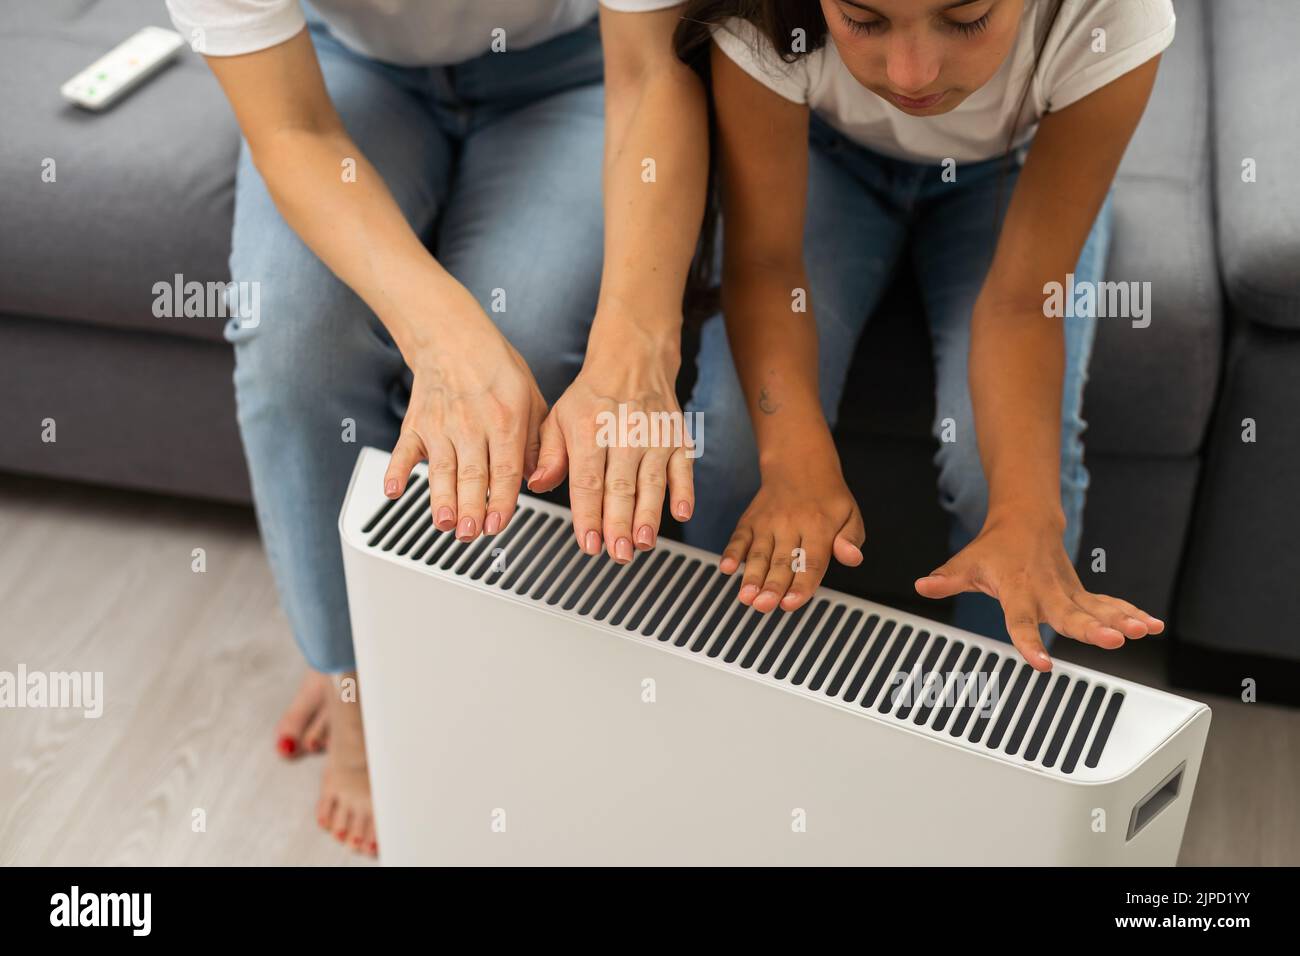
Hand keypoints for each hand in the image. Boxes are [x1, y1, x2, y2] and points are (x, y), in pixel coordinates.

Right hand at [383, 305, 546, 542]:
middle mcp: (471, 425)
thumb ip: (538, 443)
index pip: (505, 469)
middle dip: (471, 508)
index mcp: (505, 421)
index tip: (499, 524)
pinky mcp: (416, 425)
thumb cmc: (497, 369)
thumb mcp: (532, 400)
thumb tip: (539, 480)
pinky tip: (394, 491)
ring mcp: (441, 426)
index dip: (501, 500)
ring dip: (441, 499)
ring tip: (444, 524)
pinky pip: (404, 451)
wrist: (453, 338)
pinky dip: (396, 471)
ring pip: (441, 469)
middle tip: (471, 533)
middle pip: (472, 474)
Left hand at [530, 342, 693, 562]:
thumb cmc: (592, 397)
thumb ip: (548, 455)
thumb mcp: (558, 418)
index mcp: (589, 428)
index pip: (588, 480)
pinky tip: (681, 513)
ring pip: (652, 482)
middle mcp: (624, 432)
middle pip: (621, 486)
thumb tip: (538, 485)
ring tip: (642, 544)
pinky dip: (685, 491)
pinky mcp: (678, 439)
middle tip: (617, 553)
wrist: (632, 360)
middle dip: (619, 524)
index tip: (588, 543)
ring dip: (648, 516)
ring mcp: (655, 436)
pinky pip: (684, 468)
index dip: (588, 515)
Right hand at [719, 453, 864, 612]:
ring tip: (746, 597)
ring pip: (759, 553)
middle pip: (782, 561)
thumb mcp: (850, 514)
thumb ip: (852, 538)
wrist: (798, 463)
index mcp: (819, 526)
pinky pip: (739, 537)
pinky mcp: (750, 521)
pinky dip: (731, 552)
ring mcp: (767, 523)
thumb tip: (852, 558)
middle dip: (772, 586)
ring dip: (751, 576)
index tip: (792, 603)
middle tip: (764, 605)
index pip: (811, 561)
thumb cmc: (826, 496)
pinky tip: (727, 568)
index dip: (801, 585)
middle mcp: (791, 525)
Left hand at [913, 510, 1164, 670]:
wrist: (1026, 519)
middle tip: (1113, 640)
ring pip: (1098, 608)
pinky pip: (1110, 604)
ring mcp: (1068, 591)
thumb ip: (947, 578)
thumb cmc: (995, 547)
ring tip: (1144, 631)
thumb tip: (923, 585)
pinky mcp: (1081, 594)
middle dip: (1093, 629)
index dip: (1030, 642)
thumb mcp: (966, 563)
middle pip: (1071, 614)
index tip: (1042, 663)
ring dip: (1122, 619)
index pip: (1021, 619)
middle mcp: (1047, 591)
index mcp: (1017, 588)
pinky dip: (1132, 613)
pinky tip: (1152, 626)